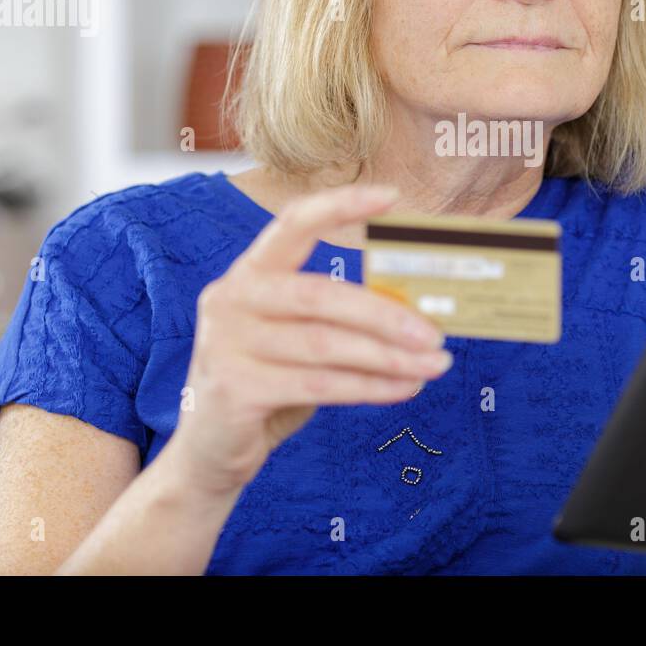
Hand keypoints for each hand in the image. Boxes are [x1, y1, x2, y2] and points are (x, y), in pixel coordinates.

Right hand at [170, 183, 453, 495]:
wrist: (210, 450)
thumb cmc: (269, 383)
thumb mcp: (299, 338)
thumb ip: (339, 318)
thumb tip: (416, 313)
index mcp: (249, 273)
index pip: (293, 224)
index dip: (340, 205)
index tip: (391, 196)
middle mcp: (231, 299)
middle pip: (320, 295)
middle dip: (385, 314)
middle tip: (434, 333)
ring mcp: (227, 344)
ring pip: (326, 346)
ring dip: (389, 357)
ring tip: (434, 365)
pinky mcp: (235, 389)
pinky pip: (319, 385)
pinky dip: (370, 387)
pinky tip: (404, 388)